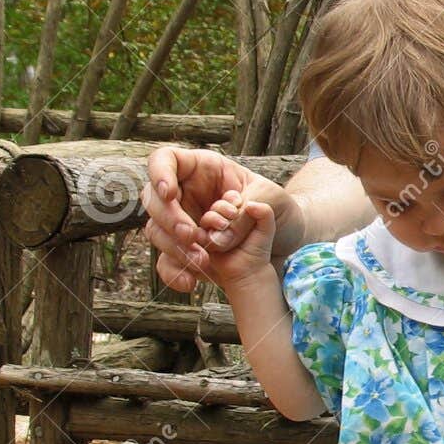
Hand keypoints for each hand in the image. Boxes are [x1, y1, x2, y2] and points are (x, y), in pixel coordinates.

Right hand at [141, 146, 300, 293]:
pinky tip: (190, 283)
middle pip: (154, 199)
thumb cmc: (280, 208)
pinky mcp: (185, 250)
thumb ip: (244, 214)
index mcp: (204, 169)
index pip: (166, 160)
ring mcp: (183, 222)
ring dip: (174, 248)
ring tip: (203, 261)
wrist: (289, 241)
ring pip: (156, 231)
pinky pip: (167, 262)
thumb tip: (215, 239)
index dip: (160, 173)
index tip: (169, 193)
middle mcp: (187, 194)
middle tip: (193, 236)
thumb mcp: (272, 200)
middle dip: (169, 219)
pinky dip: (174, 273)